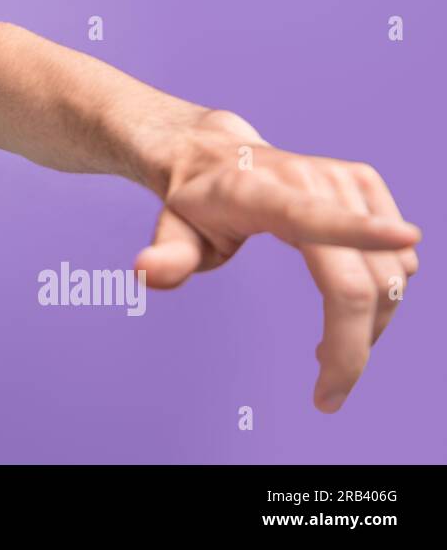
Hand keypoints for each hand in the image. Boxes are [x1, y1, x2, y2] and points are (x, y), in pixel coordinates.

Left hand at [135, 109, 421, 413]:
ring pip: (388, 275)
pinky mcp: (367, 184)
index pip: (312, 215)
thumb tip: (147, 271)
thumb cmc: (195, 202)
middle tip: (327, 395)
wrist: (216, 155)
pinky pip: (397, 259)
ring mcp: (344, 180)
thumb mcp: (172, 230)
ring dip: (368, 328)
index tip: (402, 235)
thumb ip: (167, 255)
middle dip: (353, 348)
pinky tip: (346, 314)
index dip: (359, 229)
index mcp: (261, 192)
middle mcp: (310, 179)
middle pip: (356, 279)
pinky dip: (382, 299)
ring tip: (324, 350)